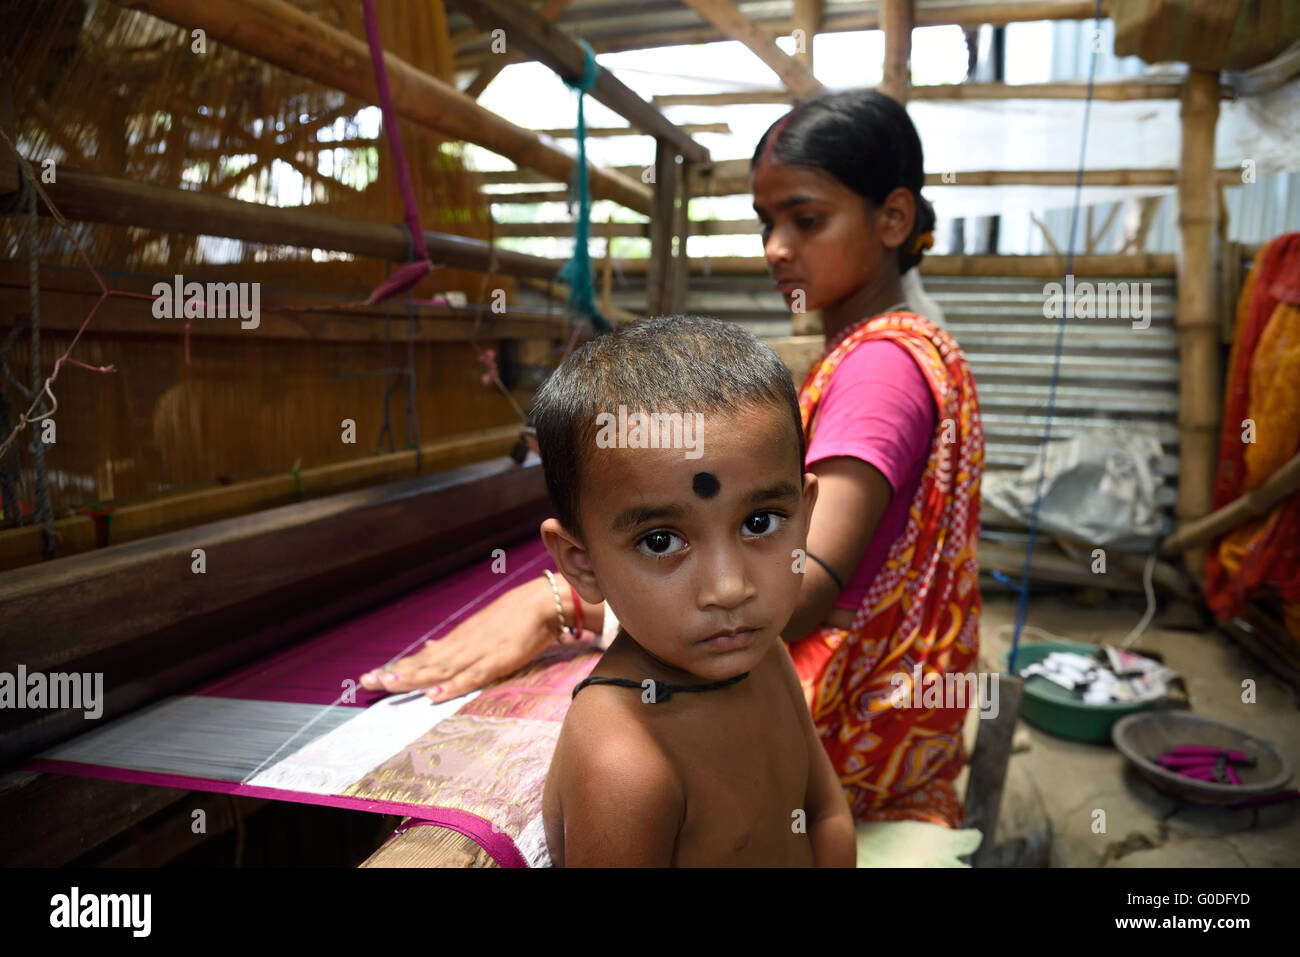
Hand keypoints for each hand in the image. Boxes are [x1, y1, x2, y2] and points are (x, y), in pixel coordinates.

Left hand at [359, 576, 571, 700]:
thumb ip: (452, 643)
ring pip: (441, 669)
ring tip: (389, 684)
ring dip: (415, 677)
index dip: (397, 668)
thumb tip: (427, 649)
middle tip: (366, 681)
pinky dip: (452, 686)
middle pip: (424, 664)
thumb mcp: (477, 629)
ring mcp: (478, 653)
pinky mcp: (497, 661)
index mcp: (457, 640)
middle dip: (396, 674)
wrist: (543, 604)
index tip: (371, 677)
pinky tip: (434, 694)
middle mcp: (462, 646)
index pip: (421, 658)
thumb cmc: (513, 618)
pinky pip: (471, 677)